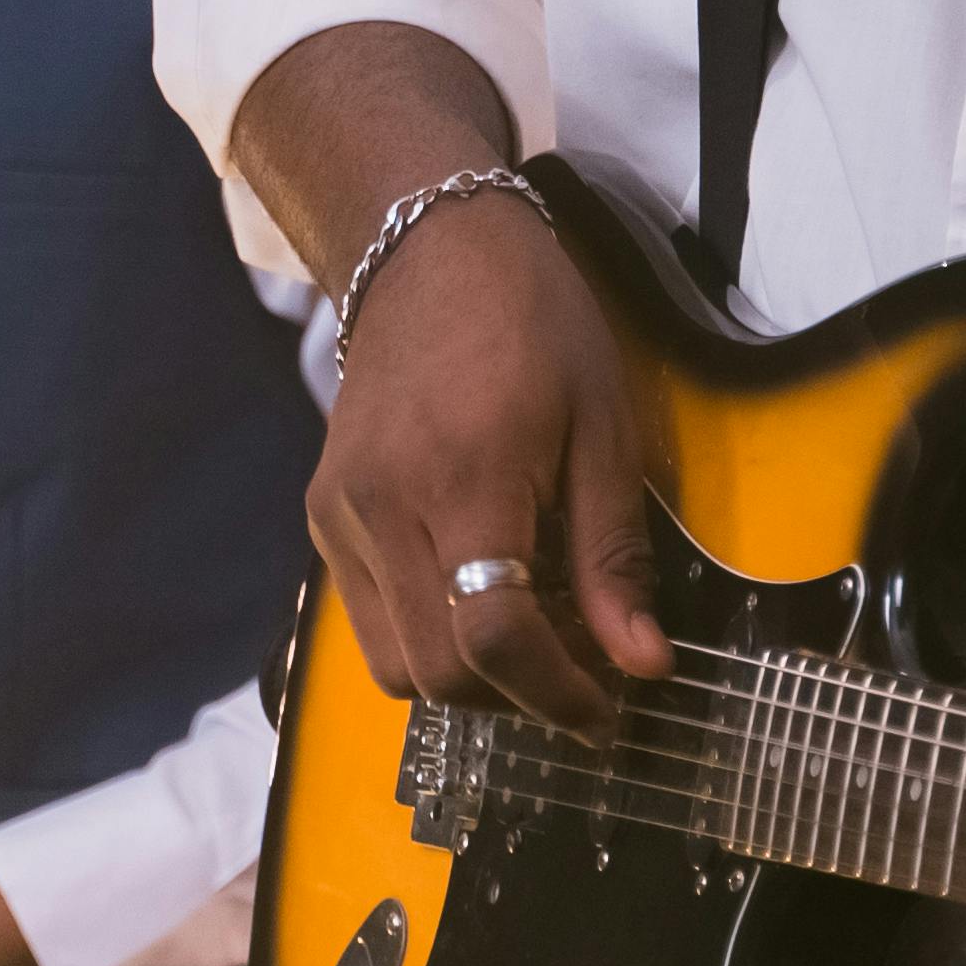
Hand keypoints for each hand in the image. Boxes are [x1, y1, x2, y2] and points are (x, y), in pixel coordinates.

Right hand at [301, 183, 666, 733]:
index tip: (605, 714)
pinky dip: (426, 636)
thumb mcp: (603, 426)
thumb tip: (642, 662)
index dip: (556, 696)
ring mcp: (342, 515)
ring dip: (467, 678)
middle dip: (515, 698)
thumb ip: (614, 555)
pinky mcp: (323, 516)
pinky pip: (369, 621)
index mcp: (465, 476)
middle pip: (440, 671)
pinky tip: (478, 595)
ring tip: (529, 637)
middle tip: (579, 678)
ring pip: (394, 664)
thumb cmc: (532, 322)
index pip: (494, 636)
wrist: (428, 251)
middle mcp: (385, 506)